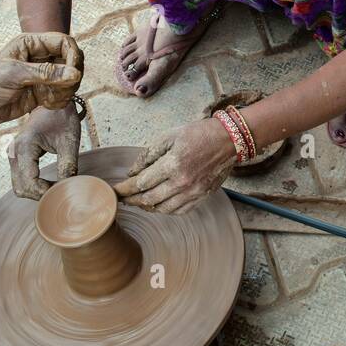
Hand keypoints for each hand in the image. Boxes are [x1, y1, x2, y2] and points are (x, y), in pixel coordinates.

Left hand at [0, 32, 82, 124]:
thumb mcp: (13, 74)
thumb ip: (45, 73)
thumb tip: (75, 74)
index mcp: (31, 44)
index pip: (64, 42)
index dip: (73, 56)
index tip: (73, 73)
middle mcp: (39, 57)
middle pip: (71, 60)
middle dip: (72, 76)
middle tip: (63, 89)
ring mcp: (42, 75)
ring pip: (69, 79)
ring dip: (66, 91)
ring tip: (50, 99)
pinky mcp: (42, 92)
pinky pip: (62, 94)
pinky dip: (60, 101)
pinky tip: (46, 105)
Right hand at [9, 104, 82, 199]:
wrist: (53, 104)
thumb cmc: (62, 118)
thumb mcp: (69, 141)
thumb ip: (68, 165)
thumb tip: (69, 188)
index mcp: (24, 147)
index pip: (29, 182)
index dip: (45, 192)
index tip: (63, 192)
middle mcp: (13, 152)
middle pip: (21, 188)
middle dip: (40, 194)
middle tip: (61, 192)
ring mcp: (12, 156)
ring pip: (19, 186)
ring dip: (36, 192)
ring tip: (57, 187)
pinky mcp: (16, 158)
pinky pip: (20, 180)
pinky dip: (34, 186)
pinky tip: (50, 183)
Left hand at [112, 118, 235, 214]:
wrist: (229, 140)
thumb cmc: (200, 134)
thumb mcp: (170, 135)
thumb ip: (148, 154)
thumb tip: (132, 172)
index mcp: (173, 164)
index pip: (141, 183)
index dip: (124, 189)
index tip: (115, 190)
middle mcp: (183, 182)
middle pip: (149, 199)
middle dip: (131, 200)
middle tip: (122, 199)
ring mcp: (194, 192)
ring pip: (163, 209)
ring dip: (147, 207)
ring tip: (138, 202)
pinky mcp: (202, 196)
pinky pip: (179, 211)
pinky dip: (165, 210)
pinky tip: (158, 204)